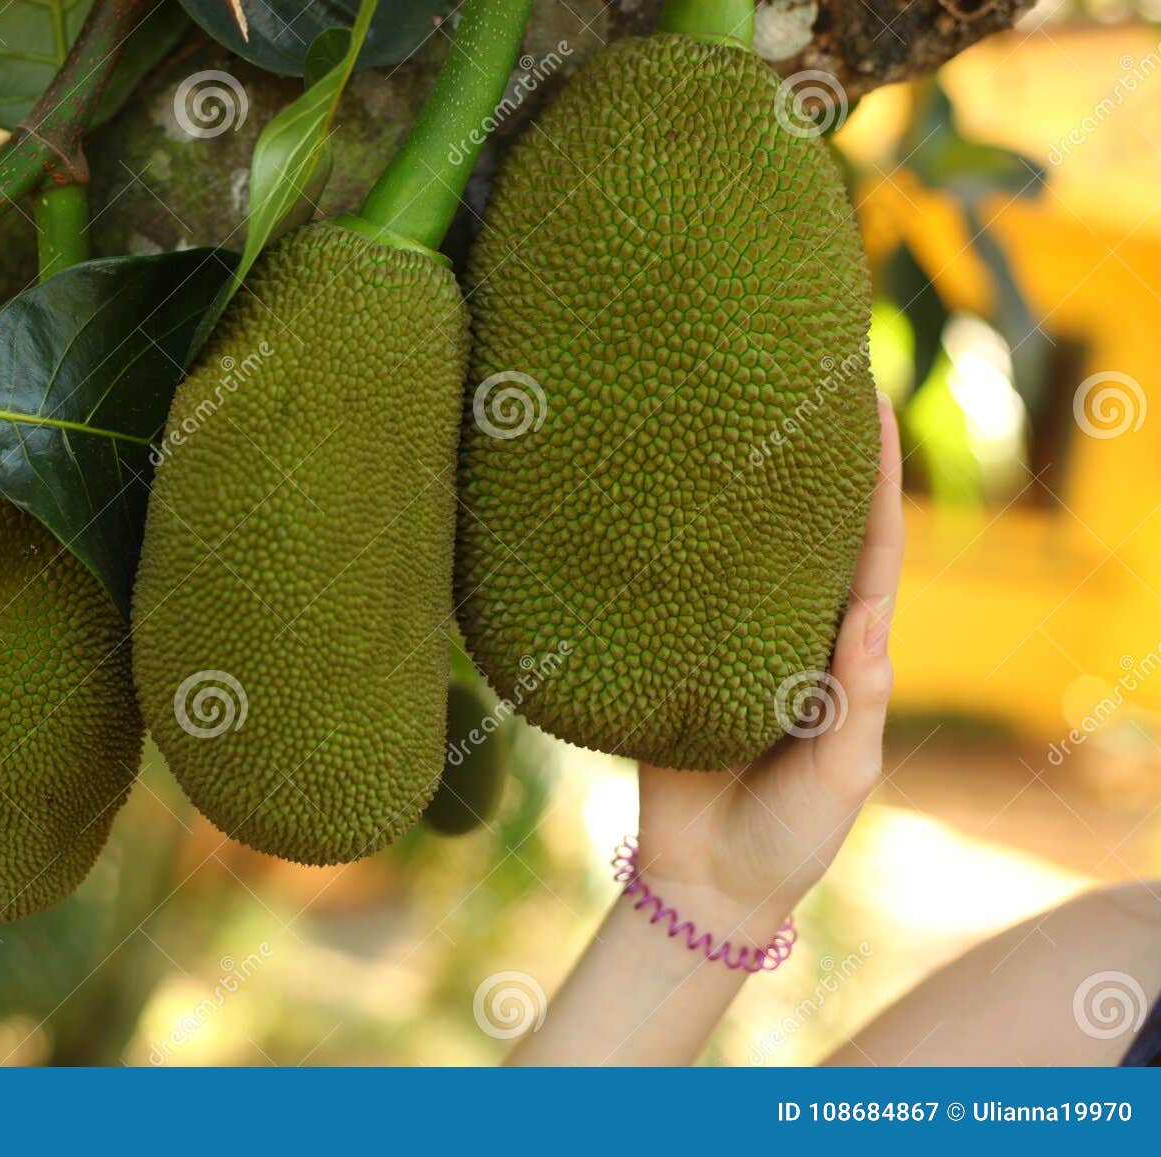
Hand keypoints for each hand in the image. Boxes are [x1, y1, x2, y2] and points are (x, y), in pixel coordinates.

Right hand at [634, 396, 903, 939]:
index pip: (868, 556)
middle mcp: (787, 636)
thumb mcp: (842, 775)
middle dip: (811, 464)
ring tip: (725, 423)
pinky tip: (652, 504)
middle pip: (803, 536)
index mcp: (843, 657)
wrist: (707, 886)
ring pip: (735, 558)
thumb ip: (854, 702)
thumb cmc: (791, 838)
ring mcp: (727, 646)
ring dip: (737, 496)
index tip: (876, 412)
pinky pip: (669, 603)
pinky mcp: (670, 665)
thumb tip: (866, 616)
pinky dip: (664, 555)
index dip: (877, 485)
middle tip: (802, 384)